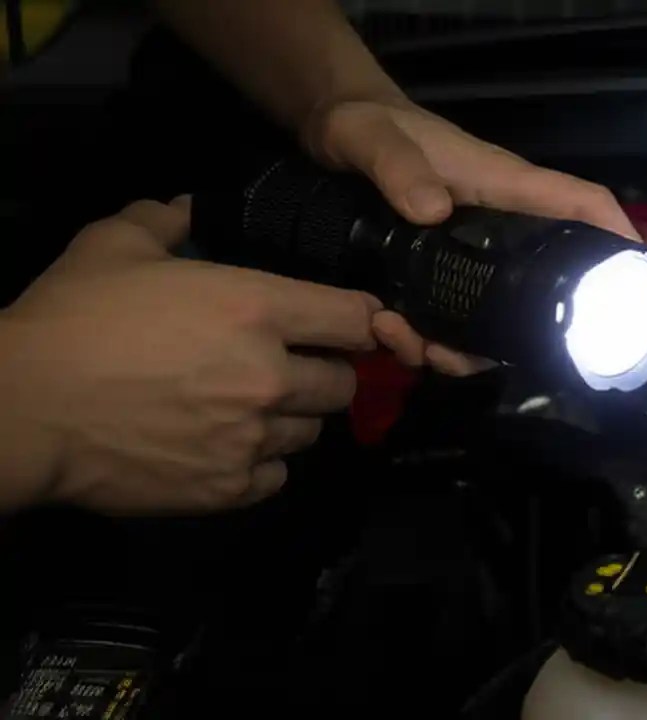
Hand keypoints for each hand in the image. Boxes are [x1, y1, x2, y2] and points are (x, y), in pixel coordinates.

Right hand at [0, 198, 379, 514]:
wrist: (23, 409)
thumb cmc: (71, 319)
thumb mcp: (114, 245)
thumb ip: (165, 218)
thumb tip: (189, 208)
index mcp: (256, 309)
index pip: (355, 317)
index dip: (359, 319)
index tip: (346, 323)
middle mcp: (270, 376)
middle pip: (344, 382)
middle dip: (325, 372)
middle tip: (290, 367)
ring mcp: (252, 437)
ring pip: (312, 432)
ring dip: (292, 419)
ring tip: (252, 408)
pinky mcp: (229, 487)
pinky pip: (277, 477)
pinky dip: (262, 464)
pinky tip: (231, 446)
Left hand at [301, 95, 638, 374]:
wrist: (335, 129)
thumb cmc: (366, 123)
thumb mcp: (370, 137)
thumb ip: (397, 167)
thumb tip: (433, 211)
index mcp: (503, 185)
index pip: (579, 204)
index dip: (618, 238)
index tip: (643, 282)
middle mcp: (499, 226)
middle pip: (547, 286)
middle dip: (522, 337)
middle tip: (460, 358)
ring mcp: (474, 253)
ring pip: (498, 319)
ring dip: (461, 351)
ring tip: (410, 347)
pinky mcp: (445, 272)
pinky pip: (458, 322)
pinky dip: (431, 343)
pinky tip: (392, 336)